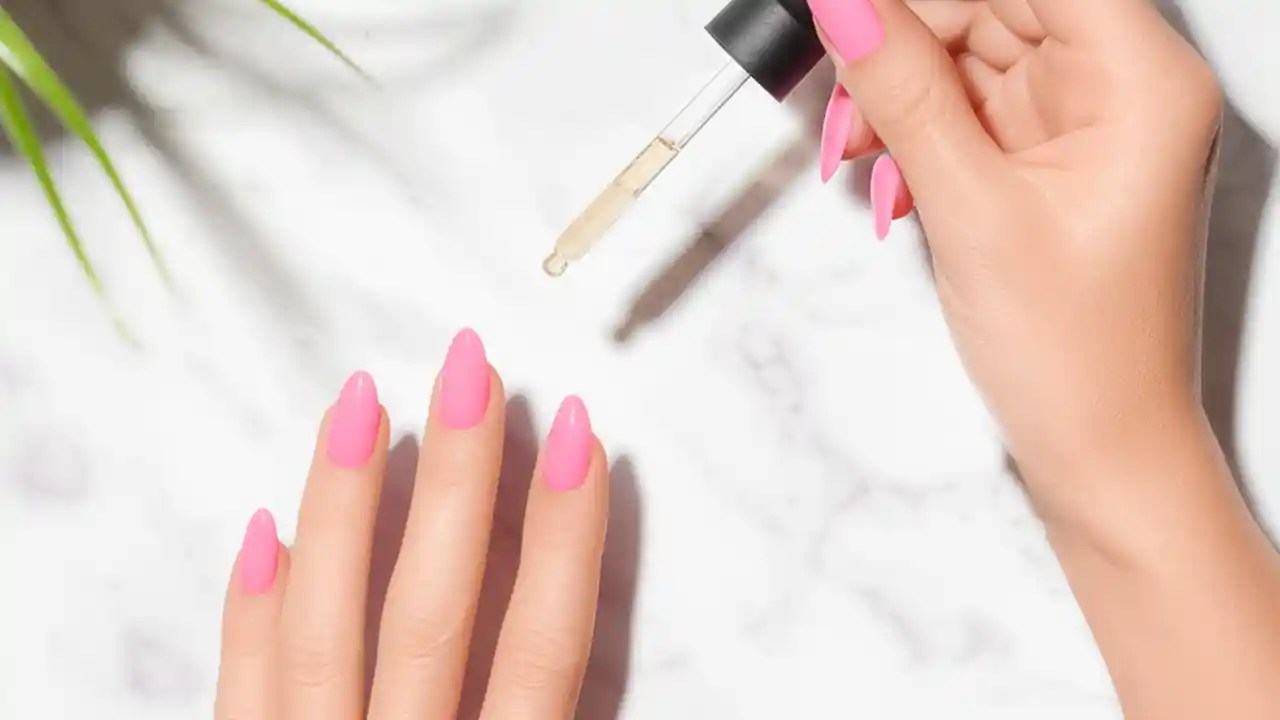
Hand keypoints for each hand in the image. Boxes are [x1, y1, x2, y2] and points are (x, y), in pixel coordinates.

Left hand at [214, 330, 608, 719]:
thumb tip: (551, 602)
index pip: (542, 651)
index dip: (563, 541)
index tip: (579, 437)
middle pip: (432, 616)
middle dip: (454, 484)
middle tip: (469, 373)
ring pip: (323, 634)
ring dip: (341, 510)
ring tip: (357, 403)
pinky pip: (243, 694)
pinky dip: (251, 616)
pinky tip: (262, 534)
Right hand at [810, 0, 1221, 507]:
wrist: (1097, 447)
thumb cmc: (1081, 357)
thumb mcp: (974, 212)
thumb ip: (905, 97)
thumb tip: (849, 9)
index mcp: (1143, 84)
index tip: (857, 7)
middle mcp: (1123, 91)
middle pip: (998, 6)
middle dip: (906, 44)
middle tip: (839, 88)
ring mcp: (1082, 124)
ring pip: (970, 53)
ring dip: (900, 94)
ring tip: (857, 147)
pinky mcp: (1045, 157)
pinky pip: (966, 106)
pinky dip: (915, 129)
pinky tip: (886, 166)